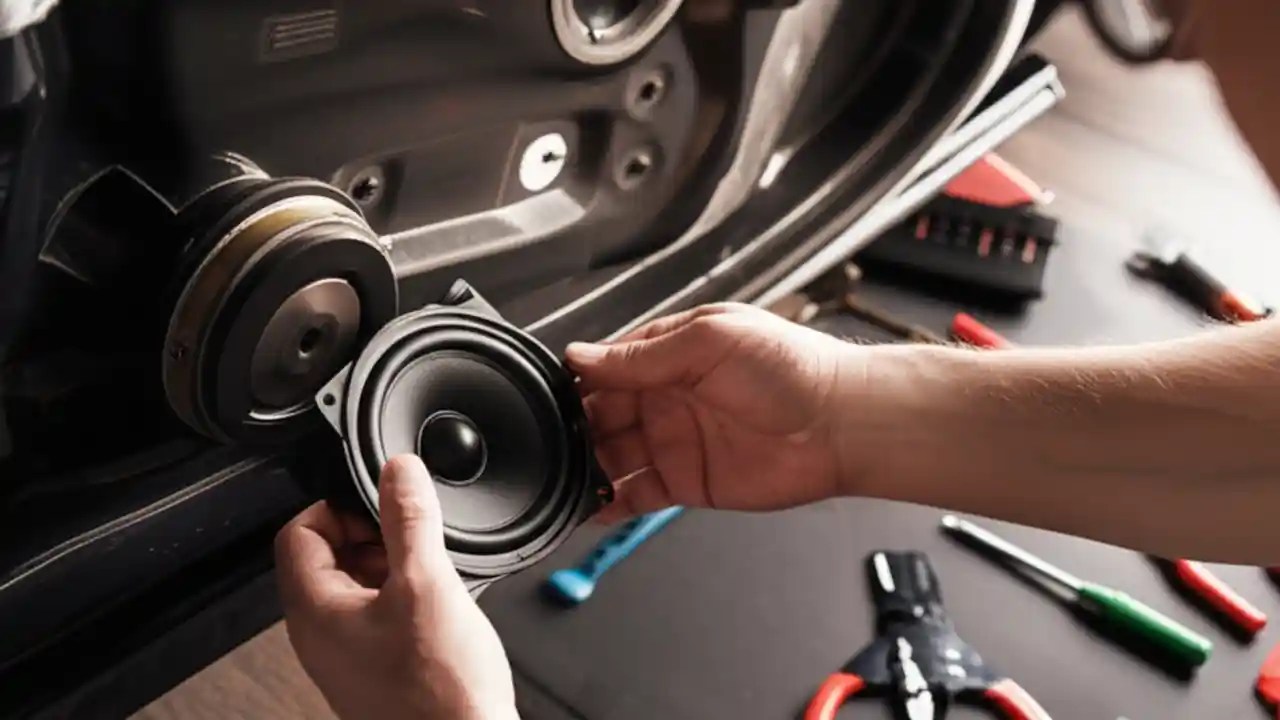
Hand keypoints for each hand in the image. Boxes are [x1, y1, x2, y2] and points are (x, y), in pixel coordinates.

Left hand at [274, 455, 516, 719]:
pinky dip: (407, 596)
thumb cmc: (439, 694)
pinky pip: (380, 614)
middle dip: (373, 534)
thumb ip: (409, 519)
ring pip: (358, 584)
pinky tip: (441, 606)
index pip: (298, 531)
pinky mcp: (378, 670)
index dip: (339, 506)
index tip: (380, 503)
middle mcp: (321, 636)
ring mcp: (349, 656)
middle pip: (327, 555)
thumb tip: (399, 471)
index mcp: (314, 612)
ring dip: (393, 565)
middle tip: (410, 538)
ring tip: (431, 573)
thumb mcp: (428, 584)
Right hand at [567, 303, 855, 522]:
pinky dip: (608, 502)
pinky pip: (635, 495)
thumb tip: (582, 355)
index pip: (606, 367)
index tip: (550, 398)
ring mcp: (674, 441)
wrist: (841, 423)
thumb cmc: (792, 368)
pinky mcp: (686, 483)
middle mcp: (666, 397)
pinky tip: (588, 504)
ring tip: (562, 476)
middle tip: (553, 442)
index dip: (577, 383)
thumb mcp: (709, 341)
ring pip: (611, 457)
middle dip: (576, 428)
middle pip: (600, 415)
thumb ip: (642, 354)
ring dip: (586, 466)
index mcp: (669, 353)